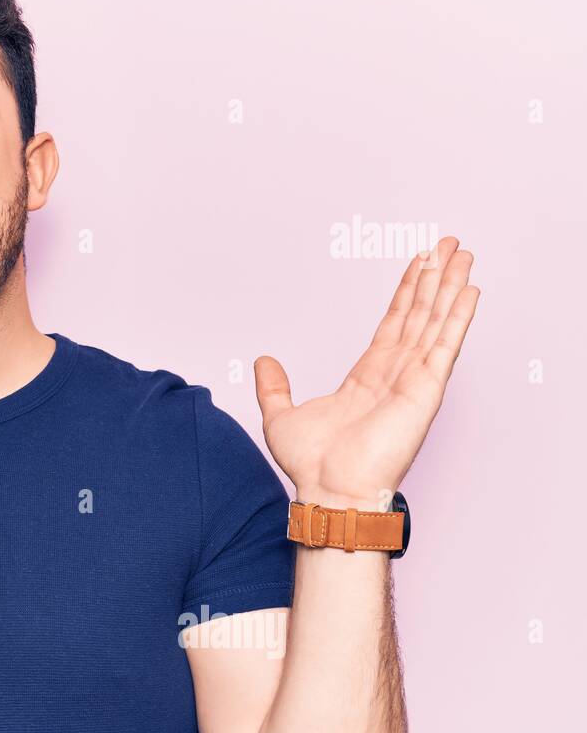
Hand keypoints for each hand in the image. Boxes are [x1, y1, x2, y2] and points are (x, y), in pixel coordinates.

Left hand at [253, 236, 479, 508]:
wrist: (328, 489)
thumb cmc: (311, 466)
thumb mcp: (280, 416)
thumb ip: (274, 386)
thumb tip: (263, 361)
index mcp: (367, 378)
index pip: (393, 324)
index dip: (407, 292)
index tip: (419, 264)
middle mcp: (395, 375)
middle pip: (420, 315)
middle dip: (434, 278)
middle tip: (449, 244)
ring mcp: (413, 380)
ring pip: (435, 321)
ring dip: (450, 286)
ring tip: (462, 253)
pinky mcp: (425, 390)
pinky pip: (445, 345)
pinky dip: (459, 317)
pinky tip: (469, 290)